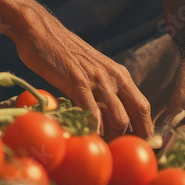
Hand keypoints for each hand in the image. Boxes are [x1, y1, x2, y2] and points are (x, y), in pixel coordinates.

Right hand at [14, 14, 153, 139]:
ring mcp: (97, 79)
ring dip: (112, 138)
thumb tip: (101, 114)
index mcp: (119, 73)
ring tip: (101, 149)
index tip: (137, 146)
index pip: (143, 106)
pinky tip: (87, 139)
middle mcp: (114, 76)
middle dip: (132, 138)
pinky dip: (94, 131)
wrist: (39, 30)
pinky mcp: (78, 82)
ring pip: (119, 118)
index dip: (145, 129)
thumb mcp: (89, 69)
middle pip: (136, 115)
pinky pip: (93, 113)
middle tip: (119, 153)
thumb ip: (99, 88)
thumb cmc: (60, 52)